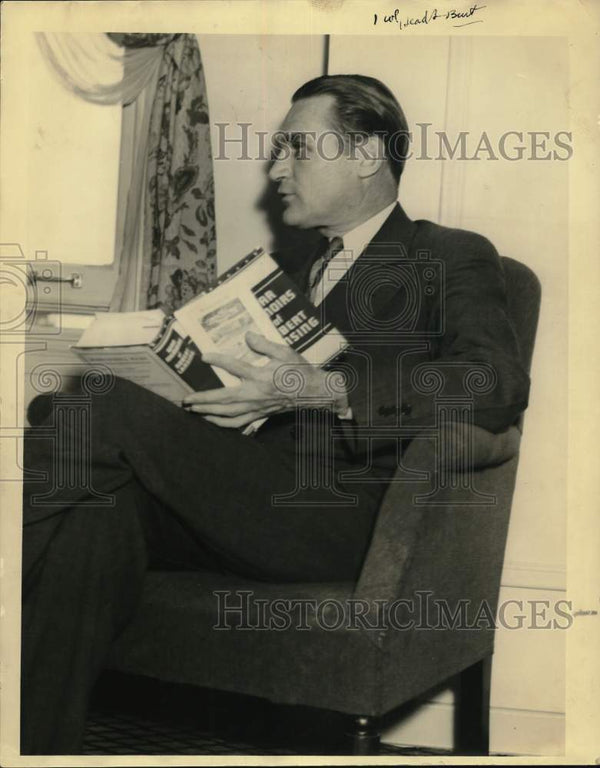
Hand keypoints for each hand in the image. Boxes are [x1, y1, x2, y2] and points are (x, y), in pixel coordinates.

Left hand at [183, 331, 346, 428]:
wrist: (314, 392)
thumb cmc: (299, 370)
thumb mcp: (284, 351)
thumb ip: (264, 344)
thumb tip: (247, 335)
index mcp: (261, 376)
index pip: (235, 367)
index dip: (218, 360)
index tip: (204, 356)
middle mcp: (256, 394)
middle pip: (224, 398)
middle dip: (203, 400)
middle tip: (185, 400)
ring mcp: (257, 407)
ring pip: (228, 413)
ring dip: (208, 412)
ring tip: (192, 410)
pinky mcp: (259, 414)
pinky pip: (238, 422)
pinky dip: (222, 423)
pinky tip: (211, 421)